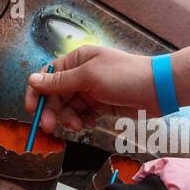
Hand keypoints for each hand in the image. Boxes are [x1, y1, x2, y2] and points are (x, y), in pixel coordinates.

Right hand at [25, 45, 156, 133]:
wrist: (157, 89)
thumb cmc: (124, 76)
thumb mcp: (89, 77)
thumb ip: (60, 82)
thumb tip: (32, 79)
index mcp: (76, 60)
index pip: (47, 76)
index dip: (37, 92)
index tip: (32, 110)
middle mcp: (81, 74)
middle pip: (55, 95)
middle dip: (52, 111)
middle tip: (50, 128)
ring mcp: (91, 91)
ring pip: (68, 108)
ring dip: (68, 119)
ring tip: (78, 126)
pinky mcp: (100, 105)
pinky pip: (82, 115)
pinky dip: (82, 121)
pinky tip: (89, 124)